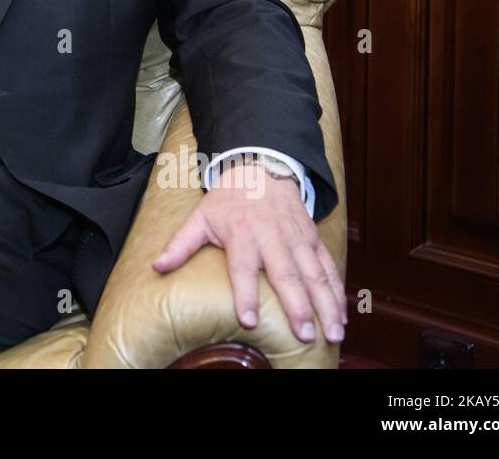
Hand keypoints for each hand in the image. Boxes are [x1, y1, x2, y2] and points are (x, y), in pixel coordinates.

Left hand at [151, 158, 346, 343]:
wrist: (260, 165)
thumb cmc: (228, 198)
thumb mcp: (200, 216)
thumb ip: (181, 244)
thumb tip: (157, 267)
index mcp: (241, 234)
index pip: (242, 268)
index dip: (245, 295)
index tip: (249, 320)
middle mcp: (271, 238)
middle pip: (286, 274)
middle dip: (297, 306)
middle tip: (304, 334)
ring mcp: (295, 239)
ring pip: (314, 274)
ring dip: (325, 304)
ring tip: (332, 332)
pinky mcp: (311, 239)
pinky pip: (327, 267)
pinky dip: (336, 291)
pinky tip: (341, 315)